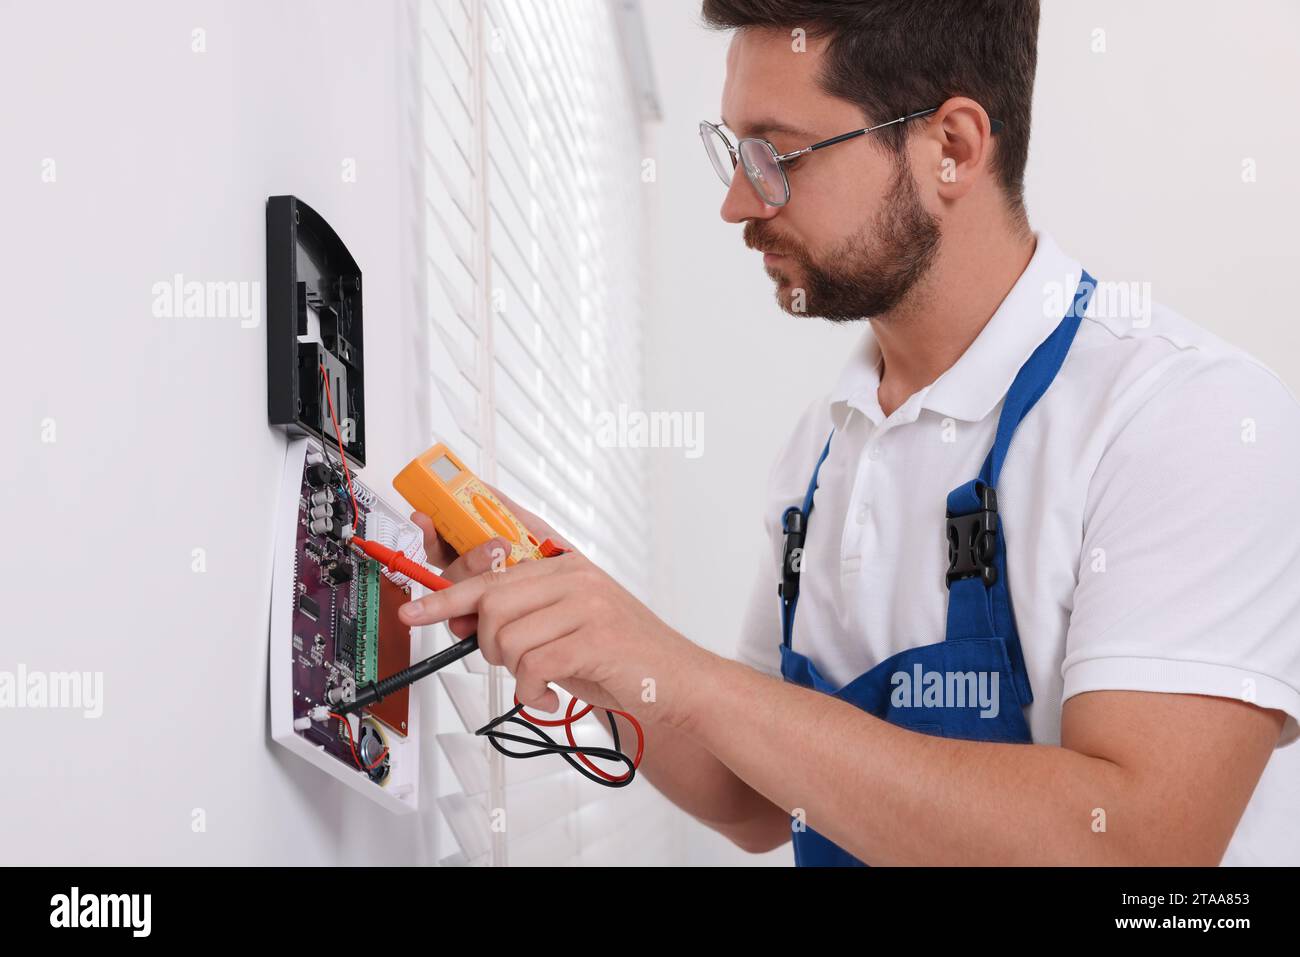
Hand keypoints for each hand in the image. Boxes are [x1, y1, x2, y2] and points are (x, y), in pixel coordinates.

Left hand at [401, 490, 709, 728]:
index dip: (446, 589)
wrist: (681, 682)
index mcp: (565, 564)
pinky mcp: (594, 638)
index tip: (414, 608)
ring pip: (505, 636)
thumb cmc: (621, 657)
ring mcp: (586, 604)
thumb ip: (521, 616)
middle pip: (490, 601)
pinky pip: (531, 666)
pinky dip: (530, 692)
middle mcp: (575, 576)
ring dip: (512, 671)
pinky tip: (547, 697)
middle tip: (506, 664)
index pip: (490, 569)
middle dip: (483, 642)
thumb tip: (460, 619)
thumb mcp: (566, 627)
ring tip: (538, 680)